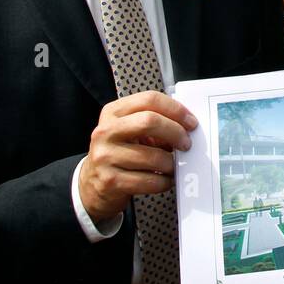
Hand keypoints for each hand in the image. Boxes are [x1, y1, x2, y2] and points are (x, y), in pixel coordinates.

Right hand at [78, 90, 196, 221]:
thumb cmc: (120, 152)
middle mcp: (105, 131)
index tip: (191, 122)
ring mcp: (105, 157)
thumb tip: (187, 125)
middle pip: (149, 121)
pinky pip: (149, 181)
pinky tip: (163, 179)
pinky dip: (164, 182)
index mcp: (113, 112)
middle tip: (186, 144)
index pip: (149, 99)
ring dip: (171, 163)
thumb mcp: (130, 130)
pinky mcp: (110, 181)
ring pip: (153, 157)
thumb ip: (154, 121)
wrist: (92, 183)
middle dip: (176, 132)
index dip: (175, 109)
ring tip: (172, 165)